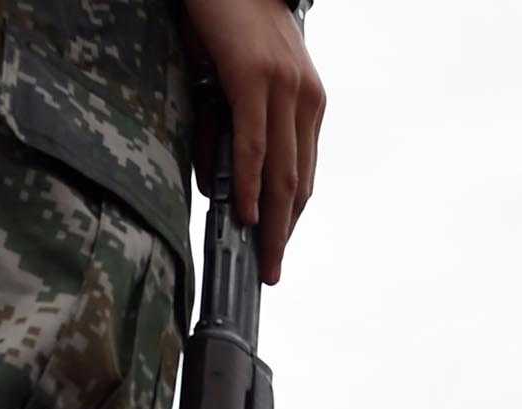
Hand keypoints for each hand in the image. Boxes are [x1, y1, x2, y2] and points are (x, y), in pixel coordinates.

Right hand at [183, 0, 324, 282]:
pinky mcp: (255, 78)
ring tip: (262, 259)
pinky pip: (254, 143)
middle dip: (283, 232)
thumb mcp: (232, 82)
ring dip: (270, 221)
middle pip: (298, 182)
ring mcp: (284, 88)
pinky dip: (248, 182)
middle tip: (270, 272)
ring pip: (281, 170)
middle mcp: (304, 98)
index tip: (276, 249)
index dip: (289, 217)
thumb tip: (214, 185)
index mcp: (307, 102)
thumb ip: (227, 133)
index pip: (303, 173)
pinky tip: (241, 213)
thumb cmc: (225, 22)